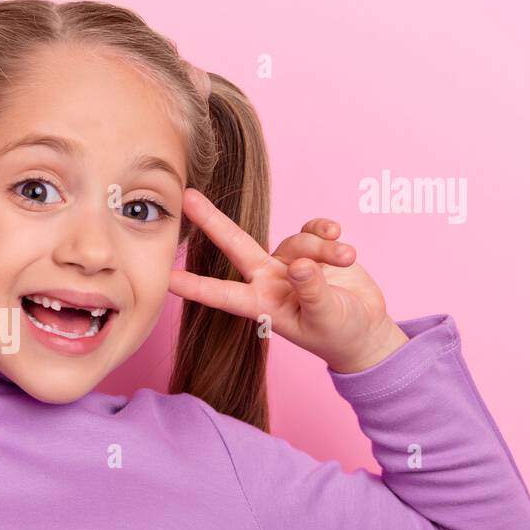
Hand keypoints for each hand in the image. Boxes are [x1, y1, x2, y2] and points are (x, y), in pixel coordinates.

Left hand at [169, 188, 409, 373]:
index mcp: (263, 303)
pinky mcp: (312, 249)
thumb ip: (311, 290)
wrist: (365, 330)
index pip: (222, 294)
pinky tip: (341, 240)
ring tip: (346, 261)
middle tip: (188, 196)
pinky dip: (328, 232)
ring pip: (297, 239)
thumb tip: (298, 264)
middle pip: (236, 244)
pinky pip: (315, 229)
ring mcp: (289, 262)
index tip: (165, 278)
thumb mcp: (326, 317)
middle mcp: (269, 279)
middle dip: (212, 220)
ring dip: (324, 248)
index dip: (194, 286)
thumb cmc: (339, 333)